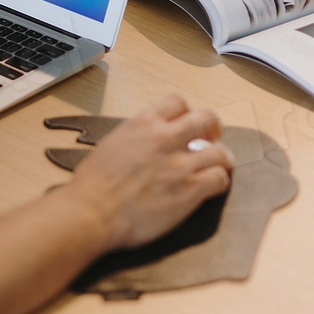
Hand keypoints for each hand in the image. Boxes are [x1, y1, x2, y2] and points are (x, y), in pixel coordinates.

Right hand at [53, 95, 234, 251]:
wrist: (93, 211)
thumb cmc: (92, 185)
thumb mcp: (111, 145)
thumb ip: (135, 139)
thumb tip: (144, 145)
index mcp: (142, 124)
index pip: (177, 102)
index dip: (186, 112)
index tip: (185, 122)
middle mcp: (165, 139)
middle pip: (207, 119)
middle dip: (212, 128)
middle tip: (211, 138)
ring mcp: (180, 165)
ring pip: (220, 151)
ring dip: (221, 158)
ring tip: (217, 165)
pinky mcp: (190, 190)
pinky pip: (219, 179)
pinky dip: (219, 182)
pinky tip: (211, 188)